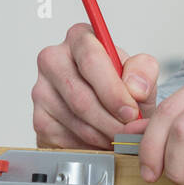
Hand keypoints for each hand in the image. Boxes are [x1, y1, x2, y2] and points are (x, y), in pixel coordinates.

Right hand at [32, 23, 157, 150]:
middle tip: (130, 132)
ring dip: (103, 135)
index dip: (113, 90)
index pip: (91, 60)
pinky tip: (102, 141)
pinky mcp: (39, 118)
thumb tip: (135, 88)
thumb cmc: (121, 87)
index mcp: (79, 38)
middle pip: (80, 96)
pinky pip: (65, 138)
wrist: (107, 108)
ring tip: (121, 137)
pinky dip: (89, 145)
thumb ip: (144, 72)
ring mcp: (41, 89)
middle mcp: (53, 59)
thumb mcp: (141, 74)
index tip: (131, 111)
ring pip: (75, 120)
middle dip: (111, 120)